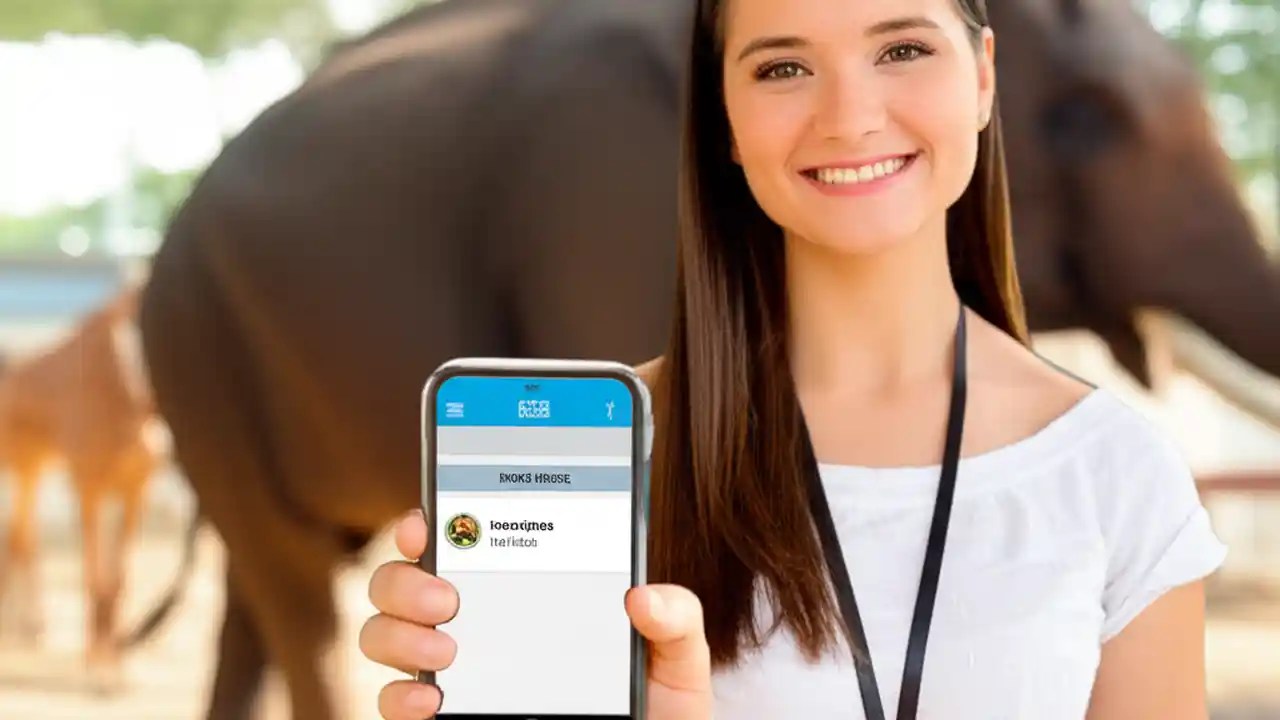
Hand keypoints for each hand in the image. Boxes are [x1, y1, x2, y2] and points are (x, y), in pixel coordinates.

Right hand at [359, 510, 712, 719]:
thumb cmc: (658, 704)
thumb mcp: (679, 655)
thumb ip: (676, 616)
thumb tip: (642, 597)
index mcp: (524, 586)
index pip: (461, 538)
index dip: (429, 520)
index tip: (428, 521)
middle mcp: (479, 623)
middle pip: (404, 580)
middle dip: (406, 578)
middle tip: (448, 598)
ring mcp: (457, 673)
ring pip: (385, 633)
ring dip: (398, 633)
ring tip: (447, 649)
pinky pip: (394, 701)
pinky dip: (399, 696)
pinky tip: (432, 699)